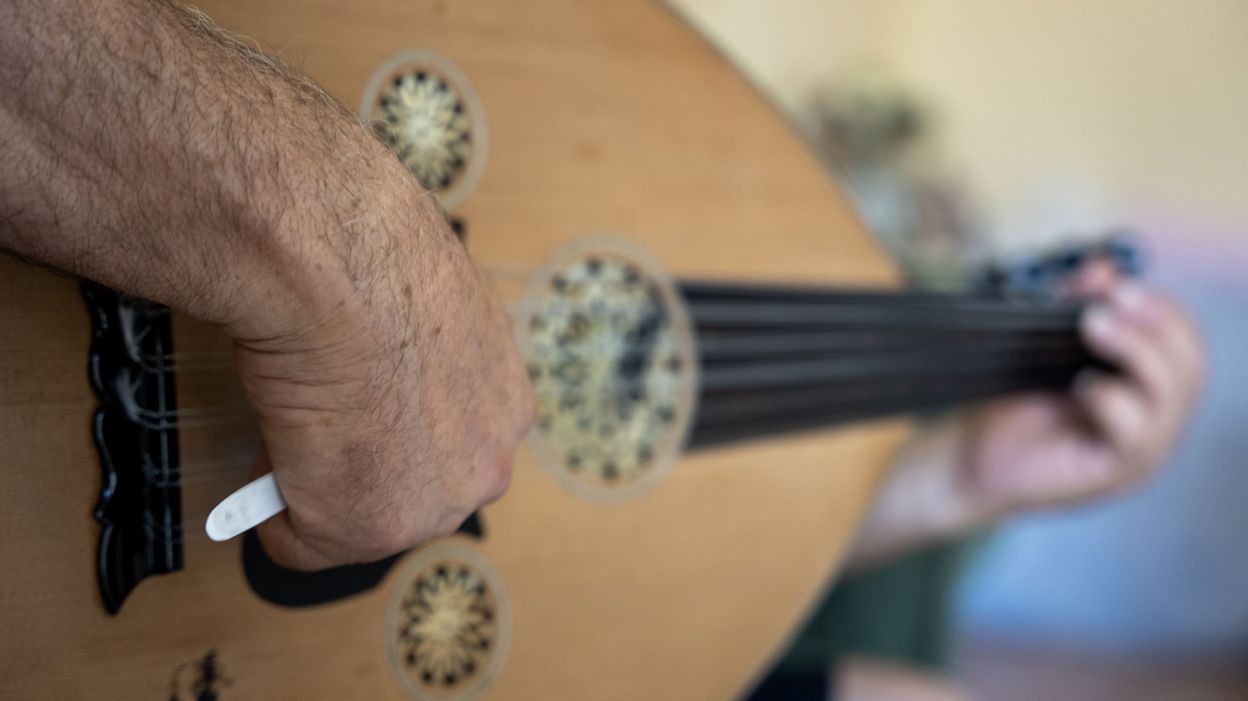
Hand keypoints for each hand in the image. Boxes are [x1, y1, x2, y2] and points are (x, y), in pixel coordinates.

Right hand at [235, 190, 534, 570]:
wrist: (342, 273)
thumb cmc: (376, 263)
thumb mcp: (429, 311)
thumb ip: (424, 358)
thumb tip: (381, 358)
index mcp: (507, 409)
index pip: (449, 448)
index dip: (392, 430)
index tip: (359, 408)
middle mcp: (488, 465)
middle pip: (411, 492)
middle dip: (363, 467)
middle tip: (322, 418)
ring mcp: (433, 507)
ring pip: (359, 519)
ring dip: (317, 487)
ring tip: (298, 423)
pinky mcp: (367, 529)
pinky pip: (298, 541)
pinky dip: (269, 507)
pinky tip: (273, 445)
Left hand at [959, 260, 1202, 513]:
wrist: (967, 457)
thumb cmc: (1009, 401)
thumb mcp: (1042, 344)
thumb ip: (1073, 307)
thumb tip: (1102, 267)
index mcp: (1147, 387)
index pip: (1184, 342)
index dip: (1159, 307)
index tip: (1114, 281)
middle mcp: (1155, 419)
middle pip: (1189, 364)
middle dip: (1154, 322)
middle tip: (1111, 297)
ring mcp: (1141, 451)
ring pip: (1171, 396)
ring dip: (1136, 350)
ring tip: (1092, 325)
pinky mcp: (1115, 474)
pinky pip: (1136, 435)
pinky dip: (1112, 400)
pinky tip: (1082, 384)